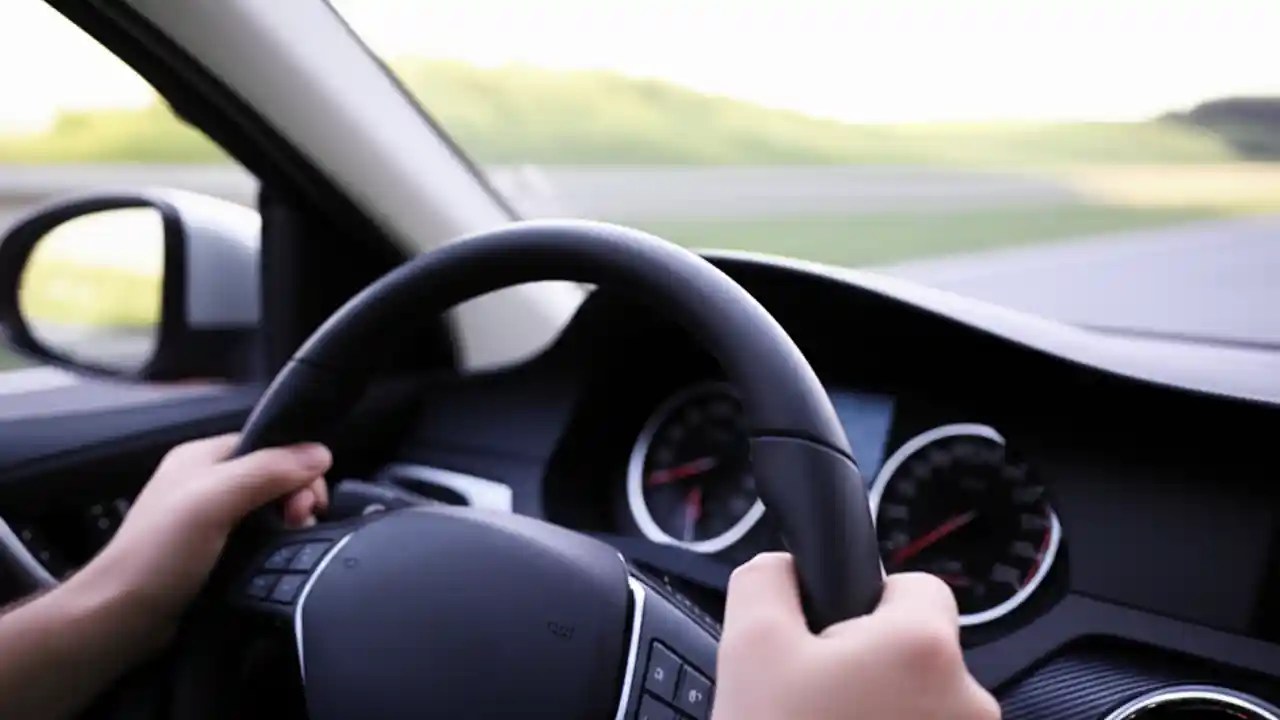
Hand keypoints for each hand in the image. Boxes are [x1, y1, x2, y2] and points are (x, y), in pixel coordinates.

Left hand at [72, 433, 330, 647]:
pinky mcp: (215, 552)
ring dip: (290, 524)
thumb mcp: (215, 500)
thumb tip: (323, 452)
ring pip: (270, 509)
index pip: (269, 445)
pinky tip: (279, 560)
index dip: (297, 467)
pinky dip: (275, 546)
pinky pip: (259, 538)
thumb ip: (268, 471)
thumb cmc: (161, 553)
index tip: (308, 502)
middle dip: (297, 497)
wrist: (121, 618)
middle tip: (302, 524)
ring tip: (294, 544)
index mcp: (202, 456)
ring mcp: (210, 519)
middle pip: (274, 477)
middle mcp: (207, 482)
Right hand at [711, 553, 998, 719]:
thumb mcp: (747, 648)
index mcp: (923, 649)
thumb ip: (767, 580)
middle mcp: (969, 703)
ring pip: (925, 709)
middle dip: (871, 670)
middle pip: (921, 654)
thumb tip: (784, 568)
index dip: (863, 608)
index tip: (828, 645)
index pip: (915, 586)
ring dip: (885, 718)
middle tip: (815, 706)